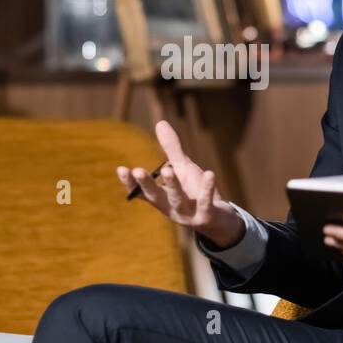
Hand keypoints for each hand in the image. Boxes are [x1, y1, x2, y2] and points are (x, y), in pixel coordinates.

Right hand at [117, 120, 245, 248]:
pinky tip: (210, 174)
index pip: (142, 191)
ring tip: (168, 170)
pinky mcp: (206, 216)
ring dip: (173, 185)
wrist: (221, 221)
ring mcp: (188, 214)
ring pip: (178, 199)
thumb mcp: (183, 168)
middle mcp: (171, 208)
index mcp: (162, 198)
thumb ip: (171, 148)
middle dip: (146, 184)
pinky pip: (205, 202)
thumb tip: (160, 122)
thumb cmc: (196, 191)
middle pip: (156, 196)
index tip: (121, 169)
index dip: (131, 182)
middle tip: (137, 170)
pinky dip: (207, 189)